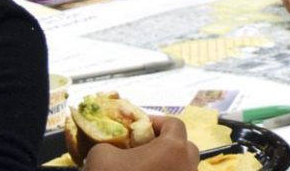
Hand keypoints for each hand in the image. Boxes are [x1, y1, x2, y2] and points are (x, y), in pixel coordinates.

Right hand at [80, 116, 196, 169]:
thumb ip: (109, 144)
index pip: (174, 124)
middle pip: (184, 147)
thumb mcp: (101, 156)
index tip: (139, 127)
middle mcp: (188, 165)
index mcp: (174, 147)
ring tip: (143, 169)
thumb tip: (111, 146)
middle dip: (166, 145)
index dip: (156, 122)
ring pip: (182, 168)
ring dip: (167, 165)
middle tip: (143, 149)